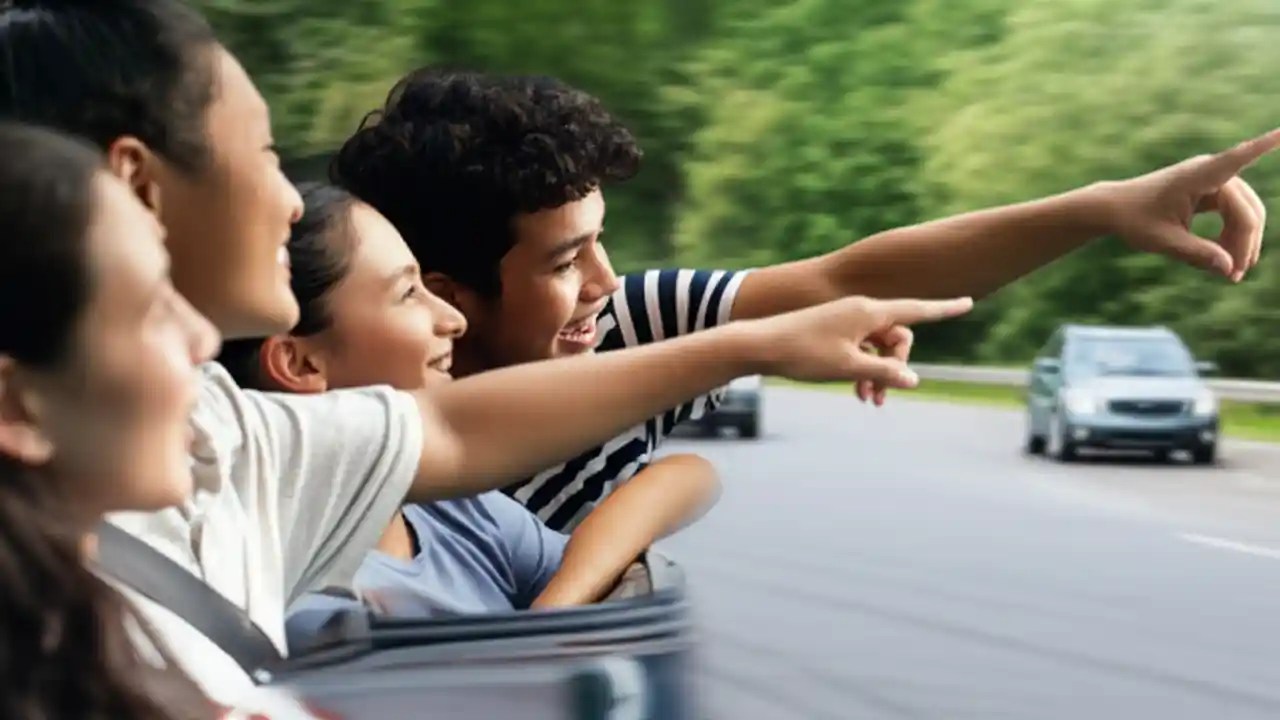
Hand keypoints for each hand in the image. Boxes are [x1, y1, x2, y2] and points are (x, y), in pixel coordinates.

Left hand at [749, 296, 972, 387]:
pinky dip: (863, 369)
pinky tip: (857, 392)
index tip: (968, 303)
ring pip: (878, 348)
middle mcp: (861, 311)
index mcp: (869, 311)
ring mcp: (846, 321)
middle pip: (898, 338)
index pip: (917, 310)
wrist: (759, 345)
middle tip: (881, 395)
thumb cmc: (803, 352)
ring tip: (869, 401)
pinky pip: (861, 350)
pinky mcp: (833, 332)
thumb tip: (912, 380)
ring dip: (879, 374)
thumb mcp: (848, 367)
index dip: (944, 310)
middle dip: (897, 367)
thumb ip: (883, 373)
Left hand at [1102, 128, 1279, 282]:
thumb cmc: (1133, 220)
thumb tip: (1229, 269)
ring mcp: (1213, 181)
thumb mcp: (1162, 241)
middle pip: (1247, 209)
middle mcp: (1210, 172)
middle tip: (1234, 276)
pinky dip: (1233, 236)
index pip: (1237, 159)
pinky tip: (1225, 259)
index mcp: (1197, 176)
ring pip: (1245, 214)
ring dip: (1242, 243)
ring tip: (1231, 274)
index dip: (1264, 146)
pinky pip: (1234, 214)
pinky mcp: (1211, 191)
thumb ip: (1196, 254)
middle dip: (1246, 243)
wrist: (1115, 208)